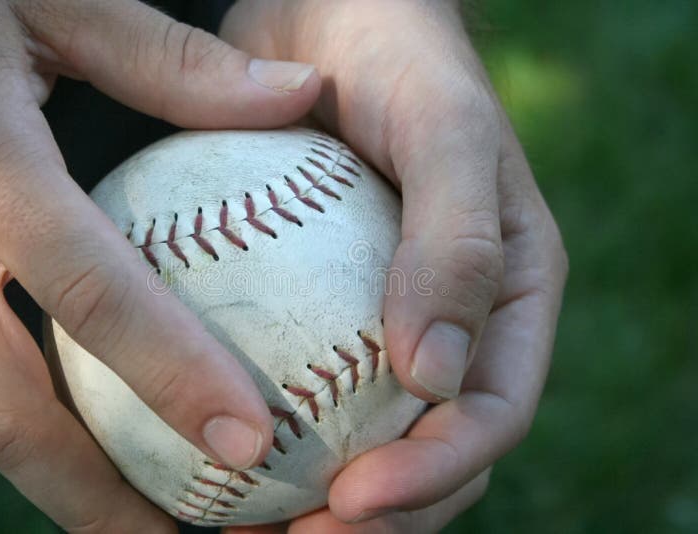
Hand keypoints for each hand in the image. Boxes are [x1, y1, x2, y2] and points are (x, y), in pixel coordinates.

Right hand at [0, 0, 319, 530]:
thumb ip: (175, 62)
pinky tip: (64, 442)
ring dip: (48, 477)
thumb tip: (300, 95)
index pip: (89, 289)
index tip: (250, 440)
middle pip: (2, 405)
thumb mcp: (57, 5)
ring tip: (136, 515)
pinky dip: (3, 430)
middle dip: (94, 494)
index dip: (171, 375)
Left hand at [221, 0, 567, 530]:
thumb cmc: (403, 58)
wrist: (333, 13)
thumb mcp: (447, 132)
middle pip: (430, 450)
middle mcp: (452, 322)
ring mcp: (383, 319)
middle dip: (375, 516)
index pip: (491, 415)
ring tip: (241, 524)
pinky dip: (259, 426)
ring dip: (313, 495)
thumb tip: (437, 380)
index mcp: (508, 299)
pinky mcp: (316, 305)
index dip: (434, 475)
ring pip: (362, 433)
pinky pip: (294, 379)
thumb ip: (460, 245)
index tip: (352, 502)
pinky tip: (203, 446)